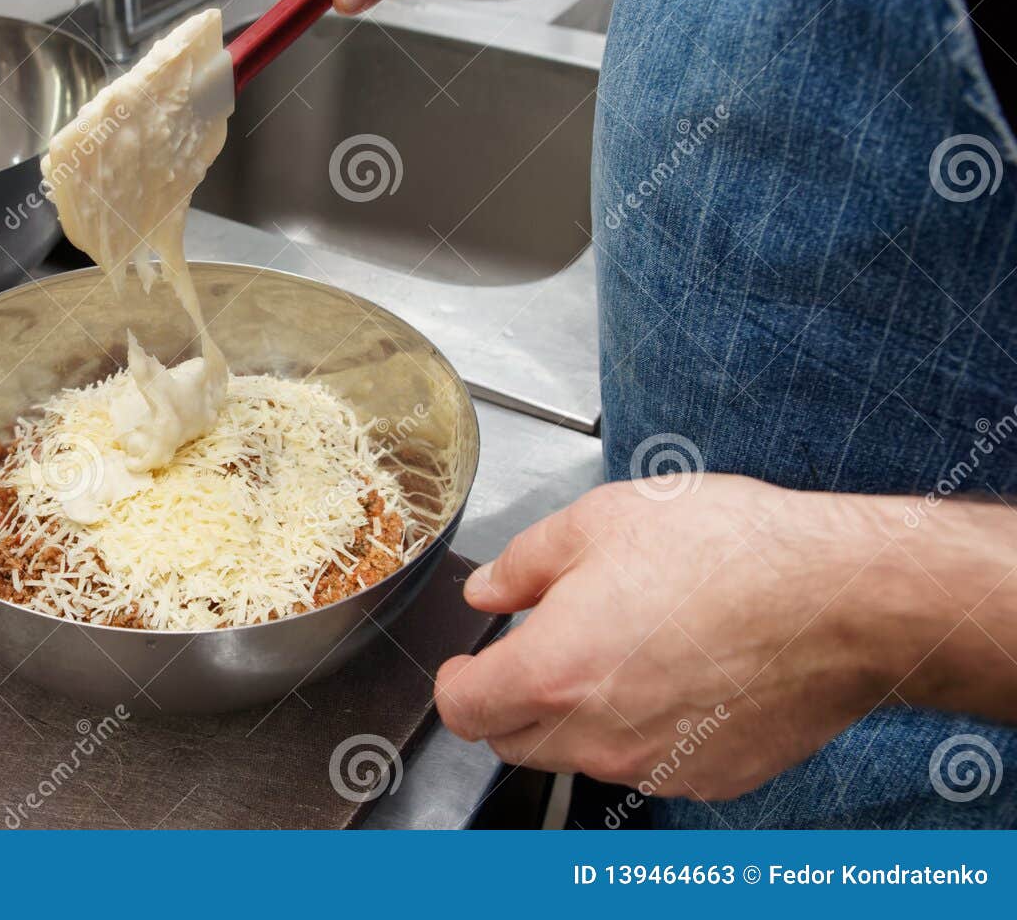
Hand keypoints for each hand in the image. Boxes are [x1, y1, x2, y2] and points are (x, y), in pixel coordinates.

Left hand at [435, 475, 903, 800]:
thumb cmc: (729, 553)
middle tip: (544, 647)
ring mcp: (655, 765)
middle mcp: (599, 736)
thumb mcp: (601, 522)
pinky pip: (649, 762)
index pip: (465, 711)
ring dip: (580, 716)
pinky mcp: (710, 776)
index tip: (468, 665)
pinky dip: (644, 730)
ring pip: (582, 755)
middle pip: (516, 743)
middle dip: (512, 702)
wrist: (839, 599)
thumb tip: (489, 590)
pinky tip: (678, 674)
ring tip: (625, 646)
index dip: (457, 683)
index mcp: (555, 671)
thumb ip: (525, 564)